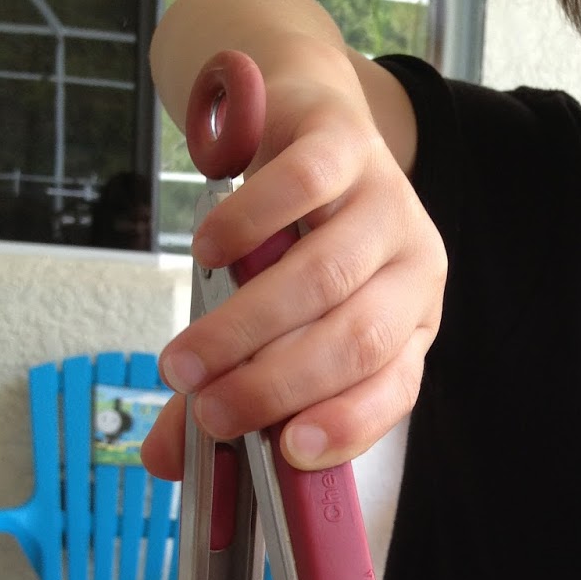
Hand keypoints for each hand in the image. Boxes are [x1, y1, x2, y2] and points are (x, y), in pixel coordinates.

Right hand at [142, 63, 444, 480]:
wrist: (303, 117)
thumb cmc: (292, 237)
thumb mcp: (275, 319)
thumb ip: (229, 388)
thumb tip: (166, 462)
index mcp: (412, 323)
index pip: (394, 387)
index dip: (345, 424)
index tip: (285, 456)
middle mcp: (414, 266)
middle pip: (357, 339)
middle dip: (279, 386)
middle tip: (210, 412)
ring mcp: (386, 200)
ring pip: (325, 276)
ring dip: (248, 328)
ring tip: (187, 361)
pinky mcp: (344, 142)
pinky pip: (301, 188)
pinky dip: (249, 227)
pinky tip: (207, 255)